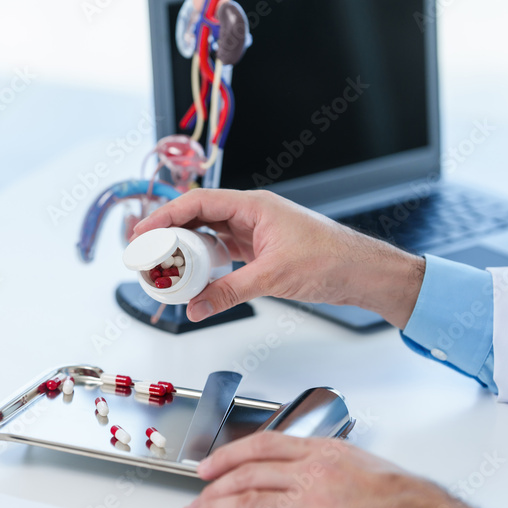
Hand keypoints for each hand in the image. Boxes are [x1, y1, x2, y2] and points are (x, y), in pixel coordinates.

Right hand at [132, 190, 425, 326]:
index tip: (144, 231)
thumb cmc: (332, 259)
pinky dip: (204, 265)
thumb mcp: (273, 277)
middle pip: (197, 216)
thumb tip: (196, 306)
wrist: (362, 273)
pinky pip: (221, 253)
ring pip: (208, 236)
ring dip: (185, 250)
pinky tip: (193, 279)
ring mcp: (254, 232)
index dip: (166, 214)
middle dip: (168, 232)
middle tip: (145, 251)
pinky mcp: (259, 251)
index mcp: (254, 206)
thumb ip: (230, 292)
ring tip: (163, 266)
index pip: (198, 202)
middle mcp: (251, 215)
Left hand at [180, 432, 479, 507]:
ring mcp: (310, 507)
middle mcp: (312, 476)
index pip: (262, 445)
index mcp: (323, 452)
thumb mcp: (360, 461)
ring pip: (247, 503)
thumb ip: (321, 461)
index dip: (228, 454)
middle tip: (197, 494)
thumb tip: (290, 468)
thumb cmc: (405, 500)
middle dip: (214, 486)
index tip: (210, 465)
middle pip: (247, 475)